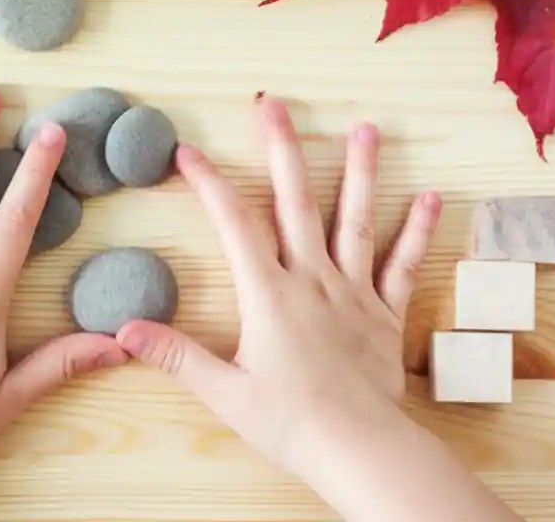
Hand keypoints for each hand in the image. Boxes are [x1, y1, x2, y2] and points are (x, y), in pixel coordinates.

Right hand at [116, 98, 440, 477]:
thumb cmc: (290, 423)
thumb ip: (176, 356)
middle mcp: (312, 281)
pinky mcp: (384, 314)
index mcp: (269, 295)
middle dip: (282, 150)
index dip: (209, 184)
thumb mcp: (224, 393)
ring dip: (359, 172)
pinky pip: (402, 265)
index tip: (188, 152)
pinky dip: (416, 231)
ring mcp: (353, 293)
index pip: (233, 225)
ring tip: (364, 128)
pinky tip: (430, 196)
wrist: (360, 449)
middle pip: (295, 203)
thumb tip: (124, 329)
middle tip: (274, 105)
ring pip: (355, 221)